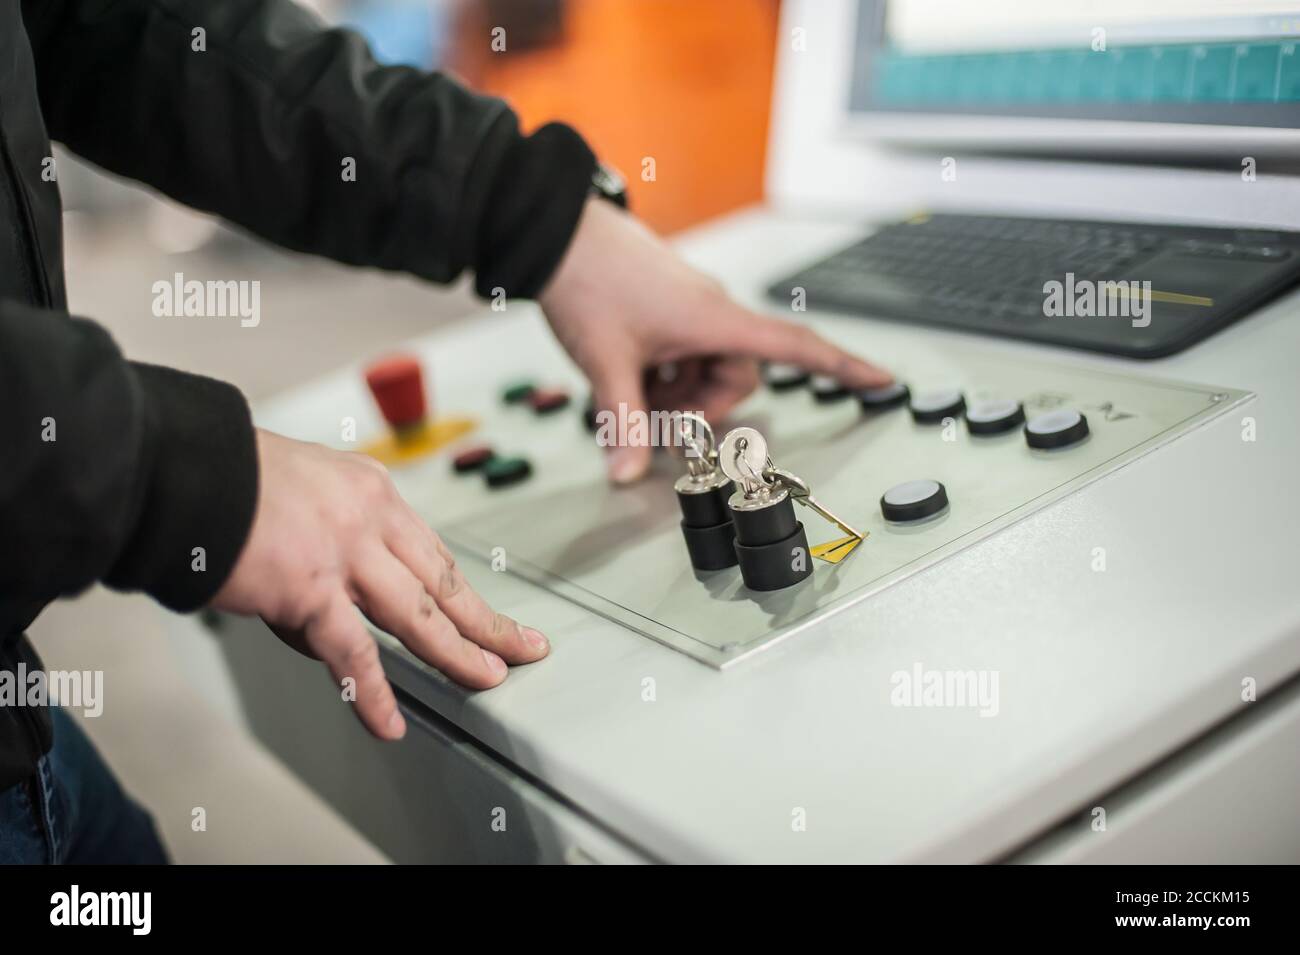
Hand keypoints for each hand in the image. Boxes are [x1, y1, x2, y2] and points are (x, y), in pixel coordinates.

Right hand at [212, 430, 548, 739]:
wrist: (181, 469)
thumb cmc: (226, 480)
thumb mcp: (302, 491)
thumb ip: (330, 540)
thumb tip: (330, 615)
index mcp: (370, 491)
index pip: (431, 551)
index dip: (464, 589)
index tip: (489, 612)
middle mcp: (369, 516)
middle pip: (443, 580)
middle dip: (486, 620)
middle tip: (522, 646)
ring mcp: (344, 552)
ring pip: (418, 614)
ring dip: (456, 652)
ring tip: (485, 679)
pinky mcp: (310, 588)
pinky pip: (353, 653)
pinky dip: (371, 693)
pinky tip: (388, 722)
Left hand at [539, 199, 892, 482]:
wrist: (553, 230)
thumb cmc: (587, 280)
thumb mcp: (607, 364)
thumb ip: (623, 424)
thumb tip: (627, 474)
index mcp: (715, 319)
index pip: (796, 346)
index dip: (843, 366)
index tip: (882, 379)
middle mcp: (711, 309)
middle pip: (737, 375)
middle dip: (700, 406)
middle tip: (655, 416)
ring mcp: (688, 306)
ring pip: (705, 366)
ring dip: (676, 390)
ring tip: (631, 388)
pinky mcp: (666, 304)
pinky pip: (683, 350)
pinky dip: (663, 371)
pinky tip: (627, 369)